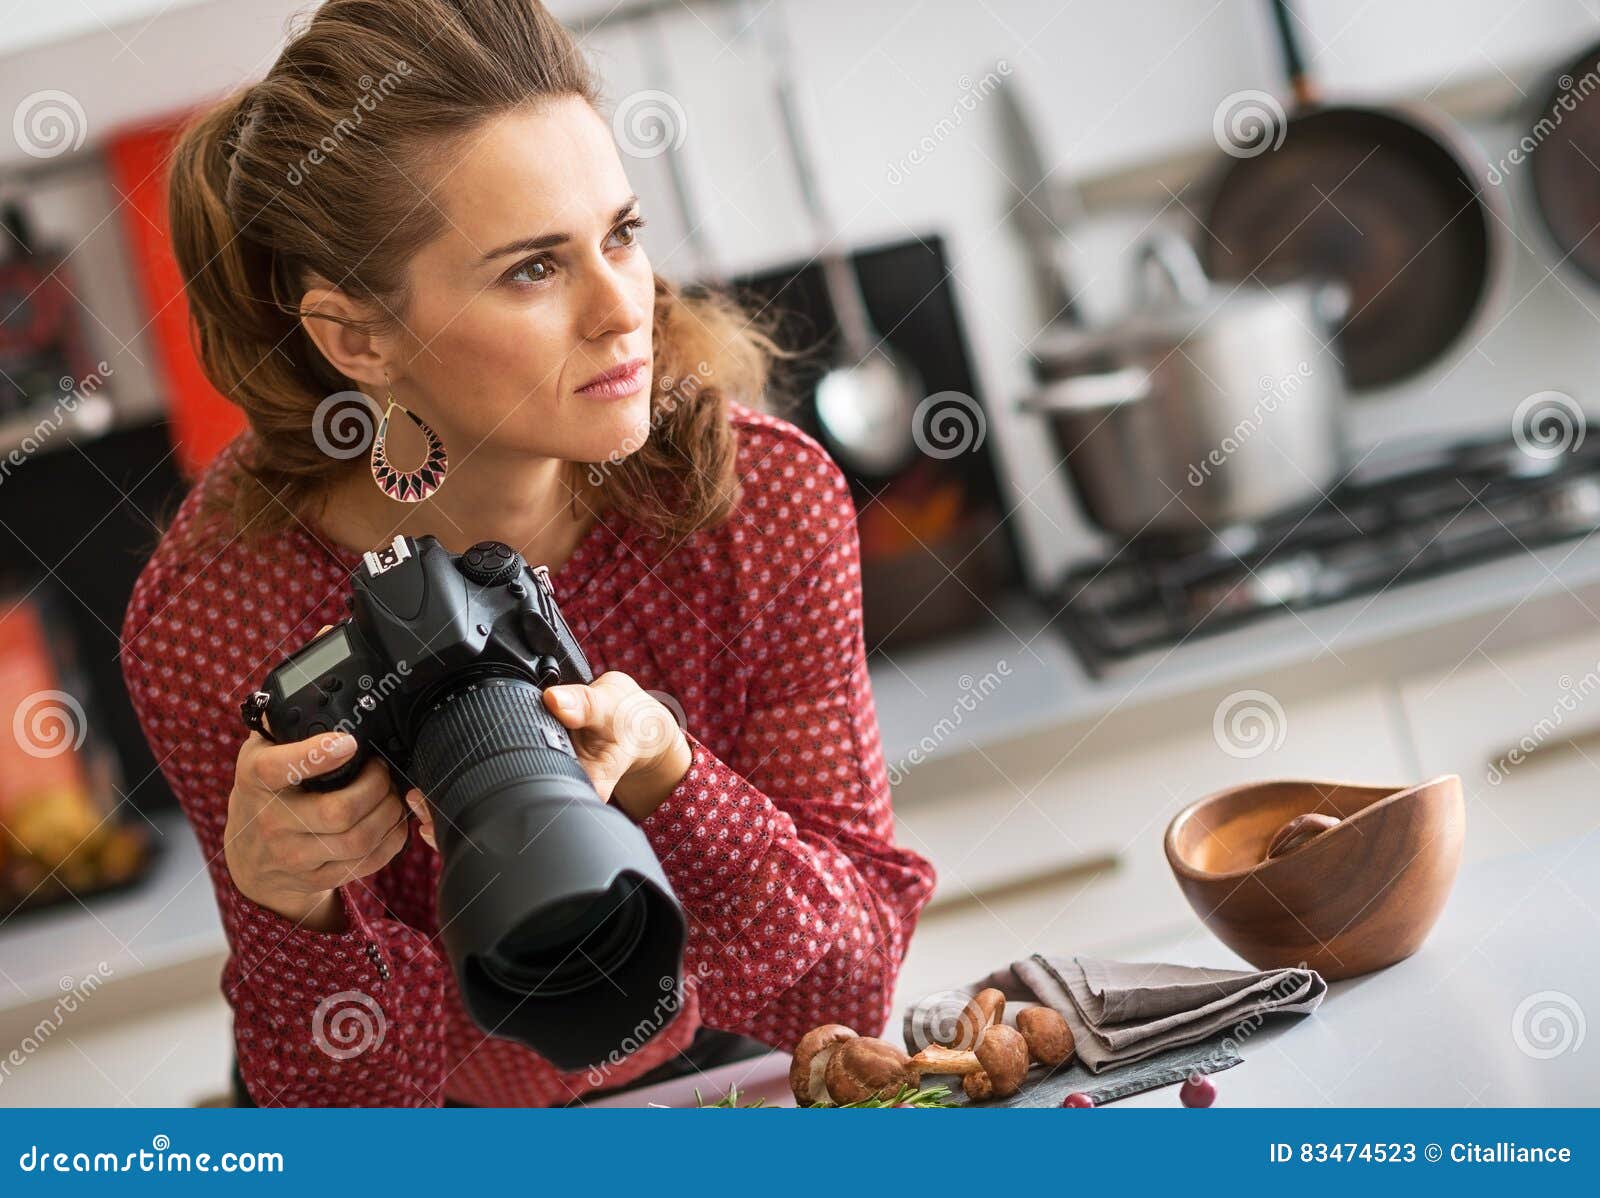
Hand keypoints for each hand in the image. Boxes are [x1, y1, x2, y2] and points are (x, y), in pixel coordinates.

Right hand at [226, 730, 410, 930]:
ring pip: (359, 840)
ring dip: (389, 813)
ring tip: (391, 795)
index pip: (279, 768)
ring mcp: (294, 856)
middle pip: (339, 811)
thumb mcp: (261, 753)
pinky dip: (391, 840)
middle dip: (376, 786)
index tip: (348, 743)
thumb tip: (311, 683)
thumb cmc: (267, 792)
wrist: (252, 858)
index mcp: (256, 779)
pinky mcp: (317, 878)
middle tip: (382, 771)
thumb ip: (282, 721)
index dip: (317, 755)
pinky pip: (366, 863)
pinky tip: (392, 822)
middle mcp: (272, 821)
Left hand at [403, 672, 690, 847]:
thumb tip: (556, 700)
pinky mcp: (535, 779)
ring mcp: (543, 791)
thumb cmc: (623, 722)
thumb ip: (584, 703)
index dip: (489, 822)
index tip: (451, 817)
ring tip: (420, 801)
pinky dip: (468, 794)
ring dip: (457, 809)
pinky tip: (441, 790)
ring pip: (496, 812)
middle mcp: (558, 798)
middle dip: (460, 818)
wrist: (634, 725)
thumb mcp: (610, 707)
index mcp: (580, 790)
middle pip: (507, 821)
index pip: (533, 816)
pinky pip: (498, 792)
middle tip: (421, 805)